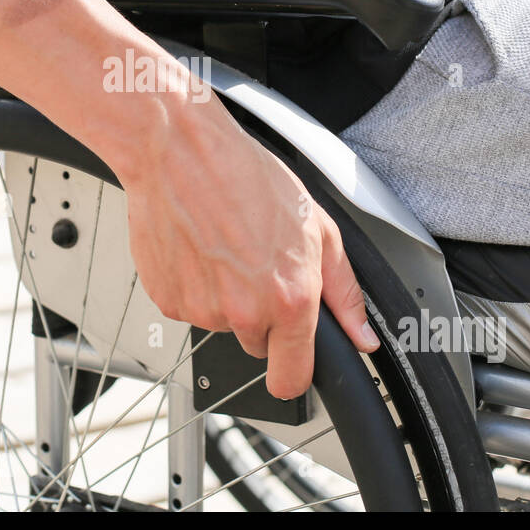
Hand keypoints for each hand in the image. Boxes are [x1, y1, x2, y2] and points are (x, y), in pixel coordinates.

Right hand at [118, 99, 379, 399]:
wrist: (179, 151)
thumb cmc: (244, 176)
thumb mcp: (317, 227)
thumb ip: (344, 292)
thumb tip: (362, 335)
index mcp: (289, 299)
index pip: (292, 379)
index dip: (295, 372)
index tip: (293, 360)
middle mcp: (244, 312)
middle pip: (257, 345)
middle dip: (261, 316)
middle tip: (256, 265)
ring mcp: (201, 309)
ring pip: (222, 323)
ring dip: (226, 297)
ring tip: (225, 246)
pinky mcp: (167, 299)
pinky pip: (189, 307)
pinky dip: (194, 286)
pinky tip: (199, 247)